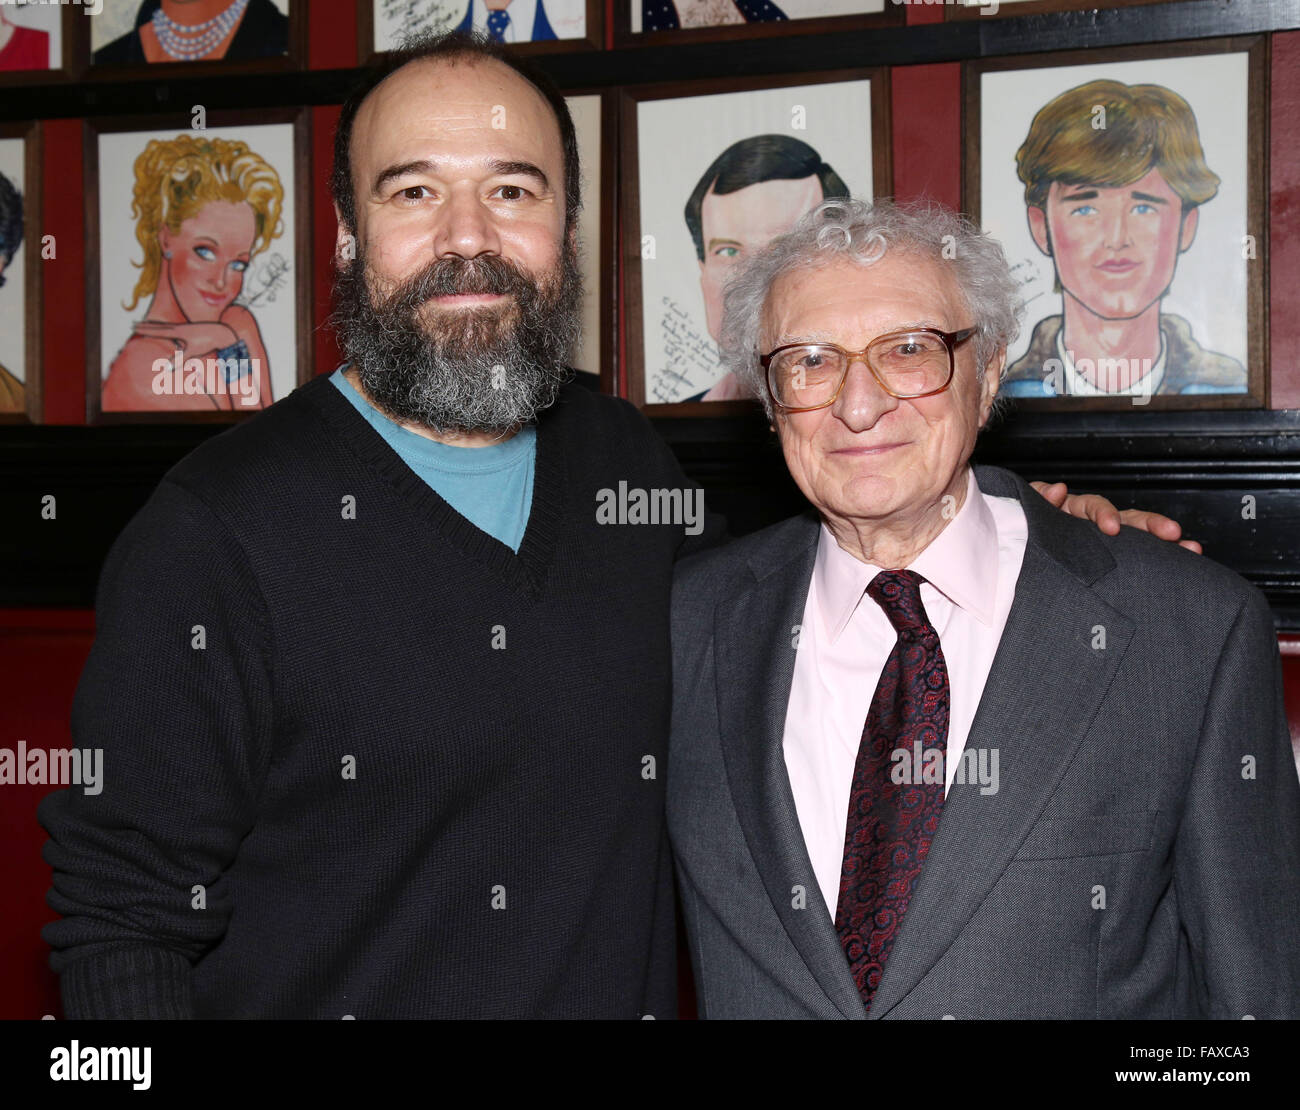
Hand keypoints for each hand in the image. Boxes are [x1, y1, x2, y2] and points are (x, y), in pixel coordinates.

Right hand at [133, 320, 239, 359]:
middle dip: (145, 326)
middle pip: (158, 326)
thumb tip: (166, 368)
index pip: (157, 330)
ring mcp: (184, 327)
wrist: (220, 333)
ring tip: (145, 324)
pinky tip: (168, 333)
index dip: (145, 330)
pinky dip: (167, 328)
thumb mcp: (192, 352)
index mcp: (177, 331)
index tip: (133, 327)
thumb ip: (178, 360)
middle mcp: (178, 327)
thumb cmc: (206, 342)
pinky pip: (174, 328)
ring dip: (155, 325)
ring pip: (165, 326)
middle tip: (133, 323)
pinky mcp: (189, 329)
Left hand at [1030, 480, 1201, 553]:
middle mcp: (1094, 524)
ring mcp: (1103, 543)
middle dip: (1150, 525)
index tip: (1112, 527)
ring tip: (1190, 548)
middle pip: (1127, 519)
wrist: (1013, 554)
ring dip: (1165, 542)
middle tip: (1173, 533)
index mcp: (1072, 510)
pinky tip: (1183, 563)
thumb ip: (1037, 499)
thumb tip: (1059, 489)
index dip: (1103, 514)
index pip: (1093, 507)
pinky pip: (1135, 561)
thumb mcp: (1023, 511)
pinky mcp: (1108, 563)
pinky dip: (1160, 561)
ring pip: (1138, 538)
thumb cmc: (1020, 527)